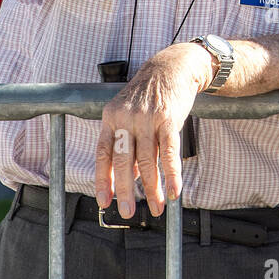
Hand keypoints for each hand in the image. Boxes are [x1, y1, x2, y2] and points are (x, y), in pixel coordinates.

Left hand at [94, 43, 213, 215]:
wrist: (172, 66)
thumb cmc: (149, 94)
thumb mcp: (130, 113)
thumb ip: (127, 142)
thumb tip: (128, 176)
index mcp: (111, 118)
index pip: (103, 153)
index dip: (103, 179)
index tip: (104, 202)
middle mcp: (126, 118)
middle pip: (123, 161)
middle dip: (125, 190)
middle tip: (128, 212)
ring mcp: (148, 118)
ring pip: (147, 160)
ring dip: (153, 188)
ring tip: (157, 207)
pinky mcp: (169, 118)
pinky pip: (170, 152)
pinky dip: (172, 174)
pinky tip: (174, 191)